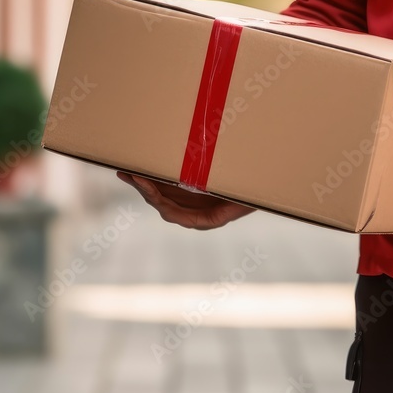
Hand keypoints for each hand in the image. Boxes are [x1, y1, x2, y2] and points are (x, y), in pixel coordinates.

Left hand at [116, 171, 254, 229]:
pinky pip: (169, 190)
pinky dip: (156, 182)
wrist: (265, 188)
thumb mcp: (241, 195)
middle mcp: (197, 216)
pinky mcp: (193, 196)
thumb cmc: (255, 192)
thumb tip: (208, 186)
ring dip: (145, 185)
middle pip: (162, 205)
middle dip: (143, 189)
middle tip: (127, 173)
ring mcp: (194, 206)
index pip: (172, 212)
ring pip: (163, 198)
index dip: (156, 198)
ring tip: (126, 172)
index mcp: (206, 219)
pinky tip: (143, 172)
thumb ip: (226, 197)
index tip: (144, 183)